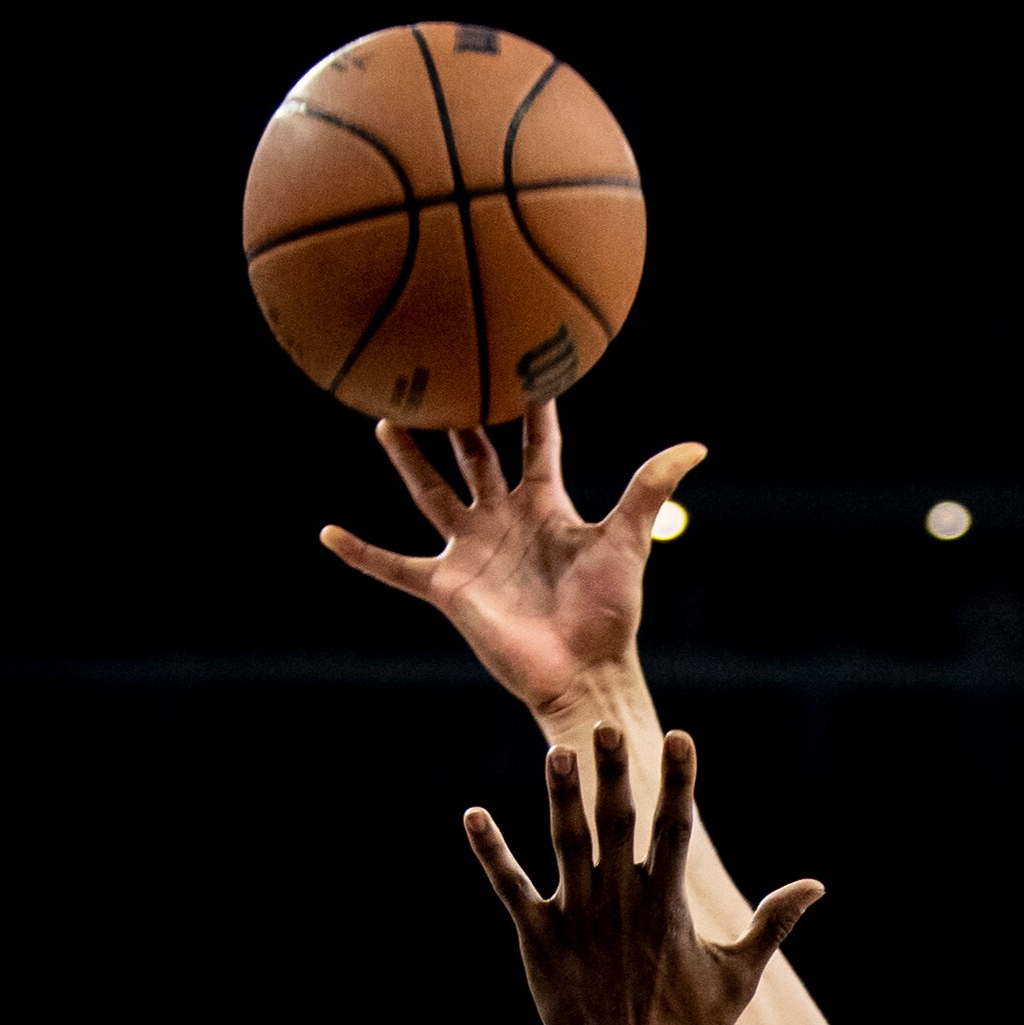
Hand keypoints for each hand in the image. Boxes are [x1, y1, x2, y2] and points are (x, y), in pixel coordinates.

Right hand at [320, 403, 694, 713]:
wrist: (584, 672)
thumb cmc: (609, 612)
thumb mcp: (628, 540)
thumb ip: (649, 488)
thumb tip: (696, 445)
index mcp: (545, 505)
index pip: (534, 441)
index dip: (529, 402)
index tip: (518, 352)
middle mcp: (504, 521)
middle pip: (473, 456)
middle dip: (456, 415)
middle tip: (434, 366)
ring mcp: (473, 552)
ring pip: (431, 493)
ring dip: (407, 460)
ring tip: (382, 418)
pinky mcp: (449, 588)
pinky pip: (396, 567)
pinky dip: (361, 553)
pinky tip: (327, 533)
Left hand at [466, 725, 821, 1024]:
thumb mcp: (739, 975)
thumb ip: (773, 923)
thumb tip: (816, 885)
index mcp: (668, 905)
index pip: (676, 828)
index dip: (679, 781)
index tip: (680, 737)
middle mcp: (622, 903)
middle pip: (618, 823)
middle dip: (614, 774)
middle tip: (603, 727)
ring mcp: (578, 919)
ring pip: (566, 844)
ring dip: (559, 797)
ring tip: (555, 753)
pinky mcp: (539, 940)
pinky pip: (510, 887)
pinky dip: (491, 851)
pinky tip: (473, 816)